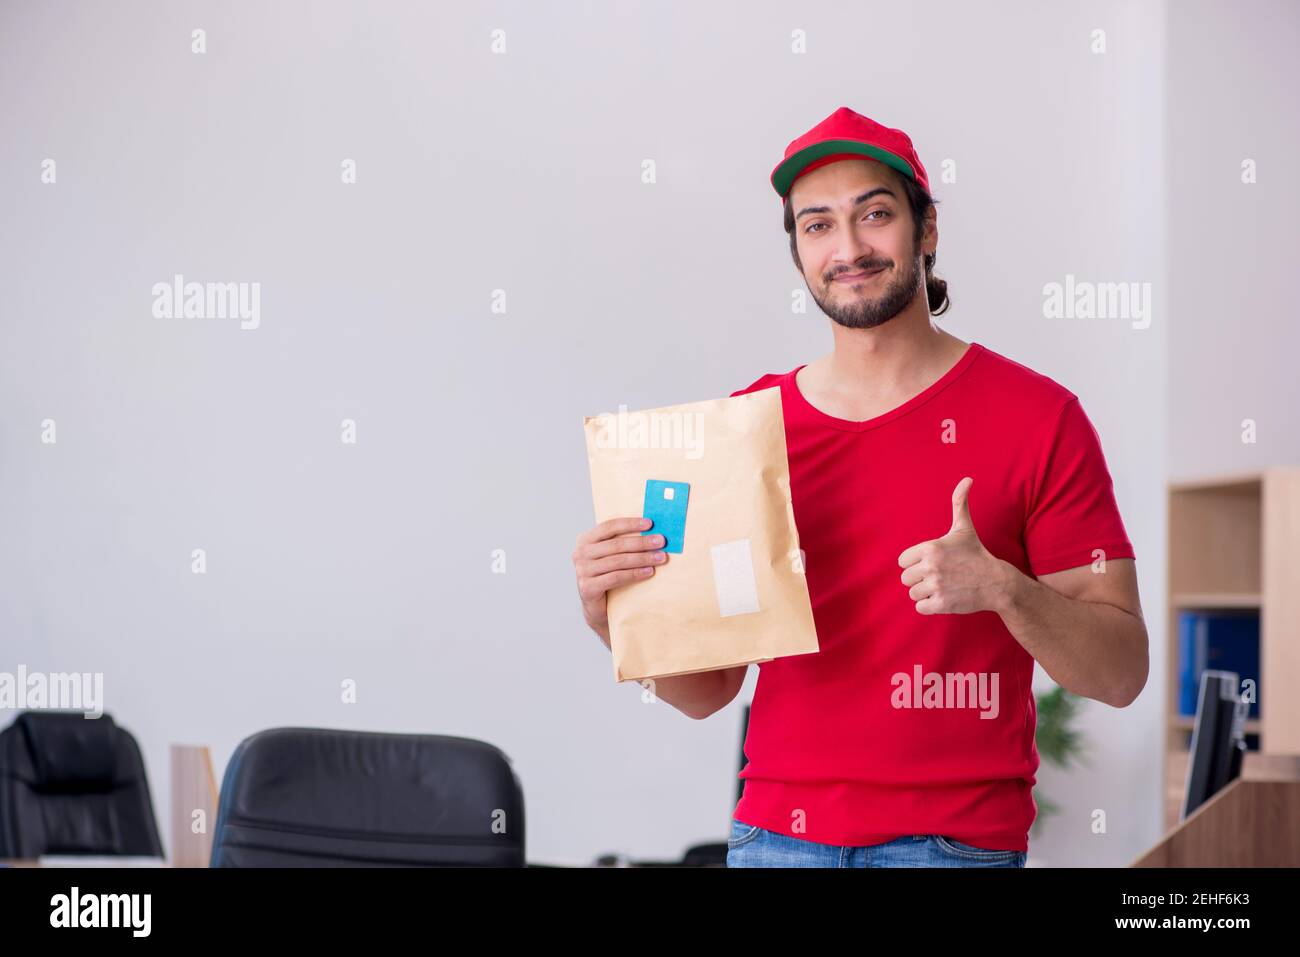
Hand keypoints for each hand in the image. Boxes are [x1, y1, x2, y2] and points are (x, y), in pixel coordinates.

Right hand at [572, 517, 667, 645]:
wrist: (598, 607)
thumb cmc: (609, 575)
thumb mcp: (613, 555)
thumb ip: (624, 542)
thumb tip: (652, 530)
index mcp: (586, 540)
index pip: (609, 527)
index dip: (630, 524)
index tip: (650, 524)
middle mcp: (580, 553)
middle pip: (616, 545)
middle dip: (641, 542)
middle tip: (661, 542)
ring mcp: (582, 571)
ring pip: (618, 561)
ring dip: (642, 558)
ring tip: (660, 558)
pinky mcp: (587, 587)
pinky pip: (616, 577)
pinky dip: (635, 574)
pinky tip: (649, 572)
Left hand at [897, 477, 1011, 615]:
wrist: (997, 583)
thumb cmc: (976, 554)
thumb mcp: (964, 528)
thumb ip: (959, 503)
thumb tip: (967, 479)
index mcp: (931, 548)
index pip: (903, 561)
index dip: (916, 563)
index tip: (933, 562)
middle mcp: (931, 566)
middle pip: (906, 578)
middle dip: (920, 579)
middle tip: (941, 576)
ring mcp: (936, 586)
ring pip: (913, 593)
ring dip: (925, 593)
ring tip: (944, 586)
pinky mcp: (941, 603)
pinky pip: (920, 607)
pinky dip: (930, 605)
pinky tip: (945, 597)